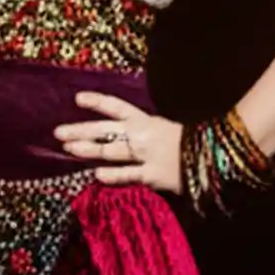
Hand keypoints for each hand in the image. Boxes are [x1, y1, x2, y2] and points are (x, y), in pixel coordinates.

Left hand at [54, 91, 183, 193]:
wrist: (215, 156)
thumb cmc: (189, 142)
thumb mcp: (165, 128)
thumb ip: (143, 130)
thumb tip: (119, 133)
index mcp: (147, 120)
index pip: (117, 107)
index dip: (97, 102)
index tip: (77, 98)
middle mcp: (143, 134)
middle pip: (105, 130)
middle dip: (80, 130)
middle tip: (58, 132)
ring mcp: (146, 155)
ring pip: (111, 151)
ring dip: (88, 149)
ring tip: (69, 149)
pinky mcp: (152, 175)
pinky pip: (128, 174)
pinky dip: (112, 175)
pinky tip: (96, 175)